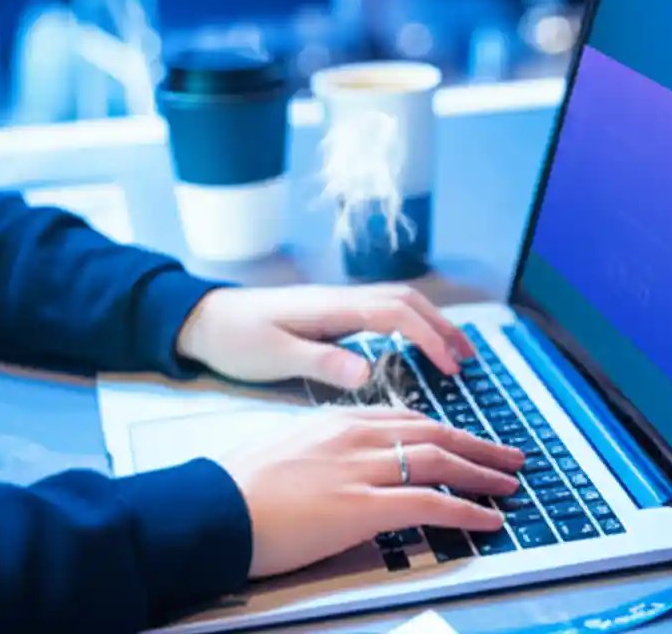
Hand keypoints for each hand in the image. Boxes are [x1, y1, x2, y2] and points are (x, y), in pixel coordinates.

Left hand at [176, 284, 474, 388]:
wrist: (201, 319)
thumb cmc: (235, 338)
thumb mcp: (275, 356)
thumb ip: (322, 362)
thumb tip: (368, 371)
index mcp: (332, 308)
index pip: (397, 315)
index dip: (429, 338)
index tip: (451, 366)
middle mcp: (341, 300)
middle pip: (408, 302)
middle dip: (443, 326)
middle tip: (470, 359)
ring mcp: (338, 305)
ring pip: (399, 304)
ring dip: (432, 323)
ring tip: (457, 351)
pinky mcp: (332, 315)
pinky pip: (384, 313)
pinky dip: (411, 325)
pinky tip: (417, 345)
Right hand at [221, 406, 524, 577]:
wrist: (207, 509)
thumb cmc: (234, 488)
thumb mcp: (285, 453)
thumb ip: (323, 453)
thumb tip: (343, 469)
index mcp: (337, 422)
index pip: (408, 419)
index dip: (447, 431)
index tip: (470, 440)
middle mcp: (356, 436)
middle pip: (435, 432)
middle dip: (478, 445)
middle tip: (510, 457)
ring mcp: (360, 469)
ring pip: (440, 460)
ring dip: (483, 473)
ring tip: (510, 485)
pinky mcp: (361, 507)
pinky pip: (430, 504)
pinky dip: (467, 510)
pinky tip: (488, 519)